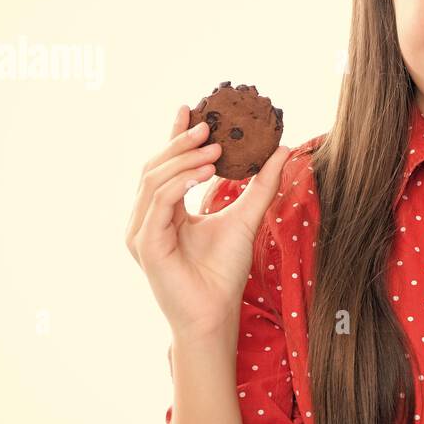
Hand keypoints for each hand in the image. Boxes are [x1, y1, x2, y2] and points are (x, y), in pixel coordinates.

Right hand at [125, 104, 290, 337]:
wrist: (216, 314)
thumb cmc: (225, 272)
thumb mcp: (247, 217)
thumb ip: (261, 185)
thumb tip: (281, 149)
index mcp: (164, 211)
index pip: (167, 165)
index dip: (176, 135)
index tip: (191, 108)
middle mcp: (147, 218)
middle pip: (155, 167)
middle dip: (181, 142)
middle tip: (209, 125)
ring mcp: (141, 231)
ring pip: (154, 180)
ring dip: (184, 160)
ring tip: (214, 150)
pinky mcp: (144, 245)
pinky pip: (158, 204)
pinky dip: (179, 183)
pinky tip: (203, 172)